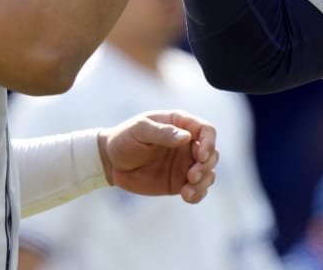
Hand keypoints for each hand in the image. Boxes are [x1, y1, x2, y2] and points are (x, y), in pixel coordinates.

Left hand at [98, 110, 219, 203]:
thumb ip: (162, 132)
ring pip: (208, 174)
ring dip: (204, 183)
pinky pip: (197, 190)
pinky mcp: (179, 182)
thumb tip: (186, 137)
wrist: (110, 162)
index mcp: (181, 125)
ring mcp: (185, 164)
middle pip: (212, 154)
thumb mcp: (140, 130)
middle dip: (206, 166)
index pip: (207, 131)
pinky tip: (187, 197)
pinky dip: (198, 194)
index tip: (201, 156)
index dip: (209, 143)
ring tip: (187, 191)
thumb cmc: (124, 139)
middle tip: (191, 176)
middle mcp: (188, 144)